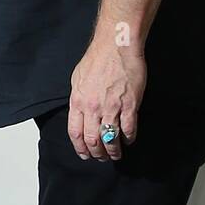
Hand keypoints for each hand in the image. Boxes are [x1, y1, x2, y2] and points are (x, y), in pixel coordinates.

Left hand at [68, 40, 145, 160]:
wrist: (115, 46)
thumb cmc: (96, 59)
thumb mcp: (77, 79)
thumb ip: (78, 99)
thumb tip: (79, 112)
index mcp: (78, 102)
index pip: (75, 133)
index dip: (80, 148)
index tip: (85, 154)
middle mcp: (93, 108)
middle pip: (92, 140)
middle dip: (97, 153)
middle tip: (102, 157)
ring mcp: (111, 107)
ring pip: (110, 139)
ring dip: (114, 151)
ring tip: (116, 155)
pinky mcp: (129, 105)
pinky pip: (128, 128)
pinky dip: (129, 138)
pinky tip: (129, 140)